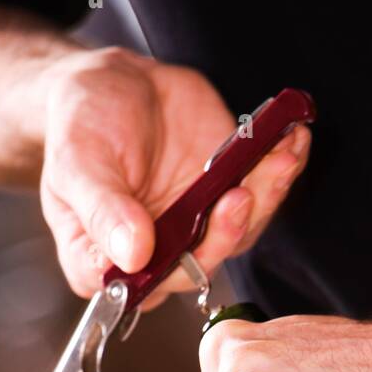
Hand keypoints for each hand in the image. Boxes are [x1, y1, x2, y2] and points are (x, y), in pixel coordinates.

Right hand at [40, 47, 310, 299]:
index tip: (183, 241)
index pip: (137, 289)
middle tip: (240, 193)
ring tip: (279, 157)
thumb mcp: (79, 160)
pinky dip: (279, 172)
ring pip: (237, 236)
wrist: (117, 82)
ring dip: (264, 198)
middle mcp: (156, 258)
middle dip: (225, 232)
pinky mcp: (226, 202)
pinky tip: (292, 144)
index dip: (164, 274)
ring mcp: (196, 232)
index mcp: (106, 263)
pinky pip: (259, 199)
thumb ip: (102, 209)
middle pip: (198, 266)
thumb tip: (132, 255)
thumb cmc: (82, 124)